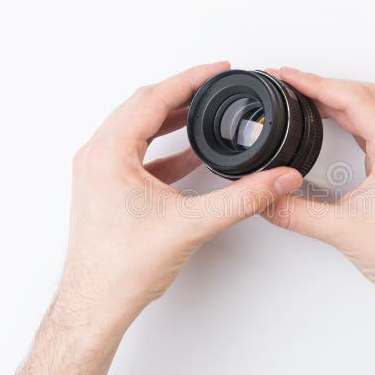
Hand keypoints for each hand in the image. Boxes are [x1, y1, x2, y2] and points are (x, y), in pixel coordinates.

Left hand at [57, 62, 302, 335]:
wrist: (96, 305)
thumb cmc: (122, 269)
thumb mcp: (192, 225)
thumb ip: (243, 198)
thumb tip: (277, 178)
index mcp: (109, 153)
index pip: (153, 98)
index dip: (191, 79)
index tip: (217, 69)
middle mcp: (97, 157)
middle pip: (142, 107)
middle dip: (182, 94)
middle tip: (213, 85)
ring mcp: (98, 173)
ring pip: (138, 130)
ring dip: (171, 119)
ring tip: (205, 112)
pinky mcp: (106, 190)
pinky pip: (138, 155)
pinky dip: (164, 149)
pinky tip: (190, 155)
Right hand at [262, 67, 374, 309]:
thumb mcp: (341, 230)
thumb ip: (294, 212)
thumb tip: (266, 198)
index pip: (355, 100)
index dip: (316, 84)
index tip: (290, 77)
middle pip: (365, 95)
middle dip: (324, 86)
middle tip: (291, 83)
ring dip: (340, 98)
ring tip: (306, 98)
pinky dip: (354, 116)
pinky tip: (335, 120)